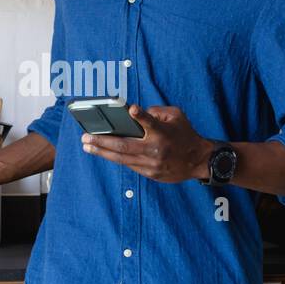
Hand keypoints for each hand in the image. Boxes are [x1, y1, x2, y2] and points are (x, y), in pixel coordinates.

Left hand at [81, 105, 213, 182]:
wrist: (198, 161)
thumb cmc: (185, 134)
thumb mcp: (176, 116)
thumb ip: (156, 112)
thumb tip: (134, 114)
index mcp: (163, 132)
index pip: (151, 122)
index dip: (142, 116)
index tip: (132, 109)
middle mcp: (156, 149)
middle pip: (125, 146)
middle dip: (102, 142)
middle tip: (86, 137)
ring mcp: (152, 163)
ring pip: (122, 159)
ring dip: (102, 152)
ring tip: (87, 146)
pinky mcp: (150, 173)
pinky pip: (129, 164)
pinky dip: (115, 158)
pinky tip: (103, 153)